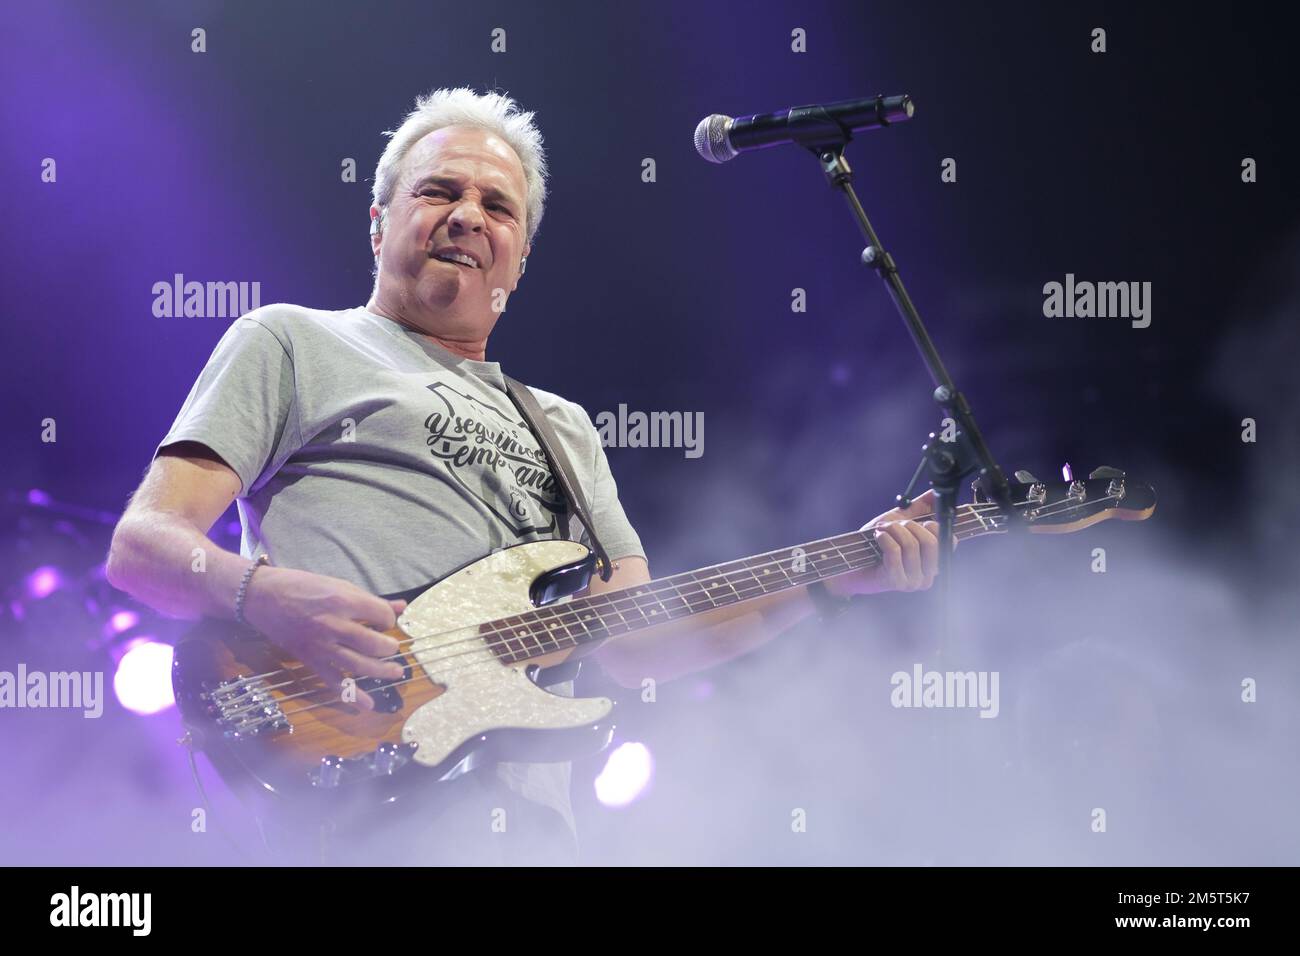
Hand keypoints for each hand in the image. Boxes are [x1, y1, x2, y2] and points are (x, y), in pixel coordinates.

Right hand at [241, 565, 407, 710]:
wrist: (264, 597)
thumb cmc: (302, 586)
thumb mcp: (340, 585)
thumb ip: (372, 600)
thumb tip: (402, 606)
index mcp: (343, 601)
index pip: (382, 616)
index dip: (388, 620)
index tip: (383, 621)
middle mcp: (334, 625)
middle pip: (375, 644)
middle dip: (390, 647)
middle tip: (392, 648)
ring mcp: (322, 646)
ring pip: (360, 665)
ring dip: (382, 671)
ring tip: (395, 672)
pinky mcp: (311, 660)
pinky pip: (334, 681)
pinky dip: (353, 695)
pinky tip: (369, 704)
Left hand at [830, 489, 950, 595]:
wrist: (850, 564)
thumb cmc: (876, 544)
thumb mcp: (900, 522)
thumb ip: (920, 508)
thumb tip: (935, 492)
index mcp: (933, 563)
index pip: (948, 541)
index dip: (933, 525)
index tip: (915, 521)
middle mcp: (927, 576)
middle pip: (931, 542)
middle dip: (910, 526)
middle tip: (894, 524)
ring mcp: (912, 582)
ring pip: (911, 545)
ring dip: (894, 530)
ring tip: (882, 530)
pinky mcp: (895, 581)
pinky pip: (895, 552)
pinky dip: (885, 538)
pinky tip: (878, 536)